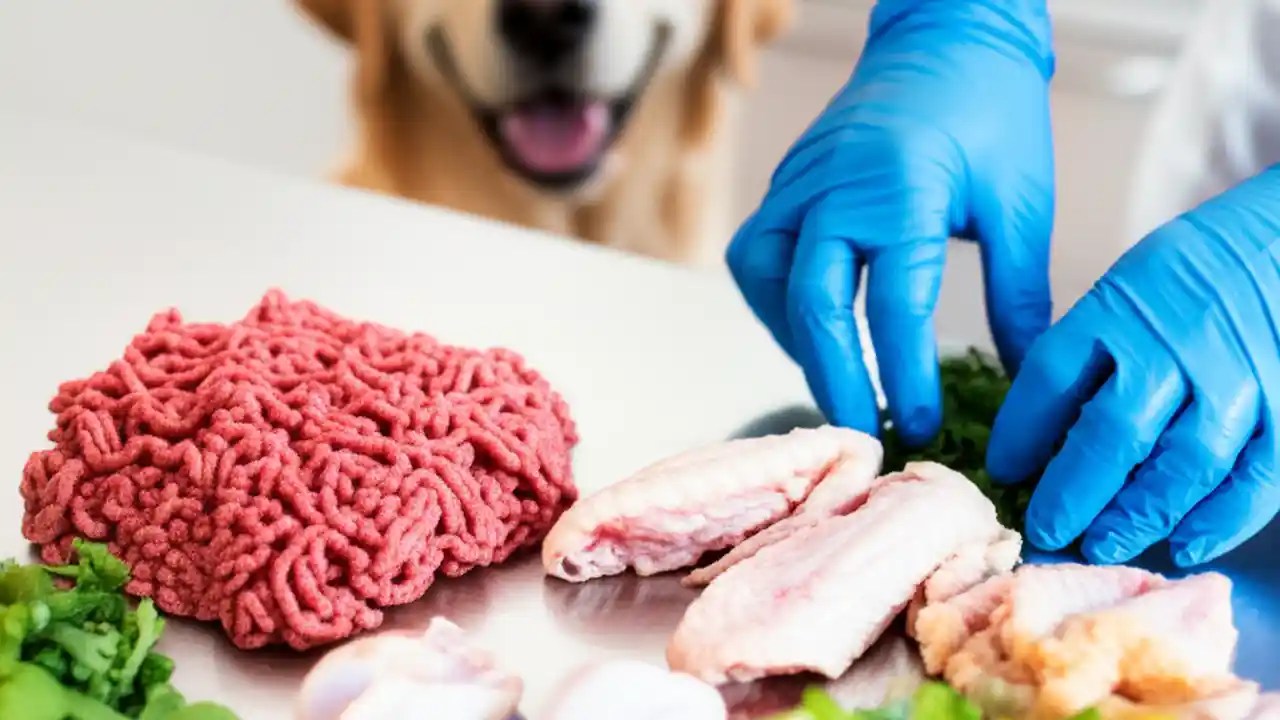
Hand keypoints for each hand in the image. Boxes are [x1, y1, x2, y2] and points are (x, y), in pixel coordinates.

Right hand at [726, 0, 1054, 444]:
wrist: (947, 33)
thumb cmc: (992, 111)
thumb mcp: (1020, 204)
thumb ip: (1018, 297)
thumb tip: (1025, 380)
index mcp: (902, 188)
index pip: (894, 303)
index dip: (904, 372)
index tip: (921, 423)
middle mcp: (836, 186)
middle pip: (814, 300)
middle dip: (835, 376)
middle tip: (862, 431)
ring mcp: (801, 181)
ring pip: (767, 276)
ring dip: (795, 335)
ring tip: (835, 378)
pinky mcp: (788, 181)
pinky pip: (758, 252)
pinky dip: (777, 298)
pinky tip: (813, 322)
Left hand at [988, 166, 1279, 566]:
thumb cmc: (1196, 274)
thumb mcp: (1126, 288)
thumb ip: (1089, 352)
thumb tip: (1038, 431)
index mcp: (1118, 308)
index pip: (1052, 376)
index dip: (1021, 432)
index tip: (1002, 471)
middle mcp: (1173, 344)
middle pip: (1112, 435)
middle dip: (1073, 494)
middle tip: (1046, 532)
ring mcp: (1235, 377)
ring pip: (1180, 466)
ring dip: (1138, 516)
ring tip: (1103, 546)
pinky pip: (1255, 476)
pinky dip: (1220, 518)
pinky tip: (1184, 544)